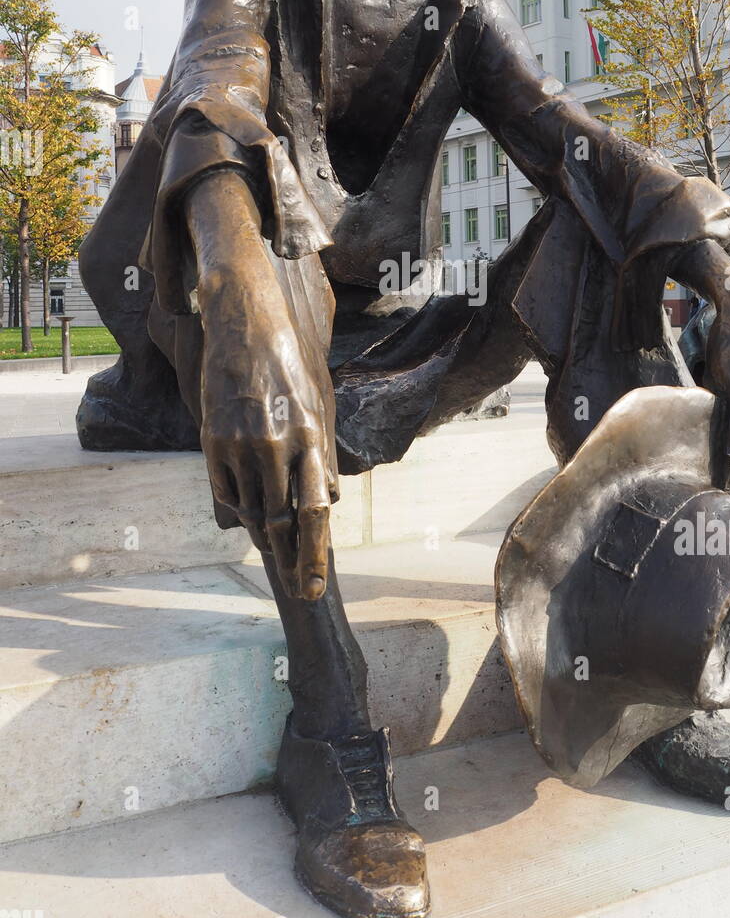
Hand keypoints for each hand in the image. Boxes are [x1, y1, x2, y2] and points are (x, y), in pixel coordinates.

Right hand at [197, 261, 332, 599]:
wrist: (245, 327)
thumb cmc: (289, 367)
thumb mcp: (321, 406)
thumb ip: (324, 455)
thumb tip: (327, 499)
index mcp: (312, 438)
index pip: (315, 512)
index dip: (315, 556)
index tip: (314, 587)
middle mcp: (278, 445)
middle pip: (284, 522)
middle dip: (292, 563)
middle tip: (298, 590)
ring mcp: (243, 444)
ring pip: (253, 511)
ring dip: (266, 538)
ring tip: (276, 555)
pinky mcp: (214, 440)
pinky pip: (226, 492)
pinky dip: (240, 509)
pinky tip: (249, 516)